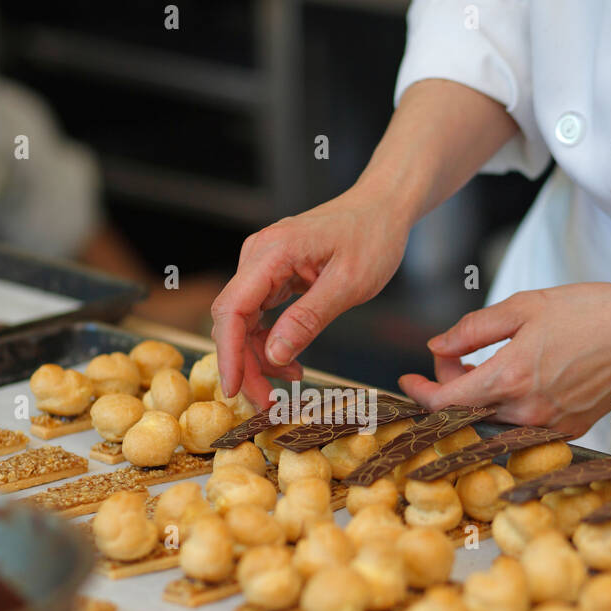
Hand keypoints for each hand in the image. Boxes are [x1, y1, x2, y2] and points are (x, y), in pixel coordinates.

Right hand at [211, 186, 410, 407]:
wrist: (382, 207)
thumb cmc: (373, 236)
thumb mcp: (348, 284)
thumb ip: (308, 319)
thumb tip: (273, 355)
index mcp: (273, 253)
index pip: (232, 309)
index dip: (228, 354)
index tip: (234, 389)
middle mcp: (258, 255)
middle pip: (233, 321)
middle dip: (245, 366)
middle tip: (267, 404)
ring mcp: (262, 264)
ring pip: (244, 323)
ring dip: (258, 359)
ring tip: (287, 385)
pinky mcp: (272, 274)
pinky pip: (259, 316)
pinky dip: (270, 343)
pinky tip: (291, 364)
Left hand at [399, 283, 610, 436]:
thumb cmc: (590, 312)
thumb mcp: (524, 307)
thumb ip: (473, 329)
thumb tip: (436, 346)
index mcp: (510, 377)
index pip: (446, 401)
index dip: (420, 393)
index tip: (407, 380)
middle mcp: (527, 409)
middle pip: (467, 411)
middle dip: (451, 386)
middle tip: (455, 357)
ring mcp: (549, 425)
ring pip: (495, 419)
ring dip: (480, 395)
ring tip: (488, 362)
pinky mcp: (569, 429)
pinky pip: (524, 423)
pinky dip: (510, 404)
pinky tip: (519, 378)